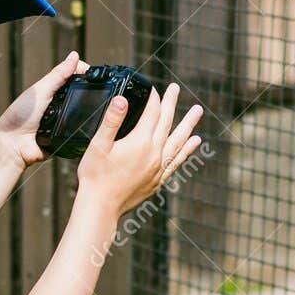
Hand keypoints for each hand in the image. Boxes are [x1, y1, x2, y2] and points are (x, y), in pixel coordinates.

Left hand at [0, 50, 90, 165]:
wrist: (14, 144)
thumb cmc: (19, 116)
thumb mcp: (41, 90)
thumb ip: (58, 75)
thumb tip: (74, 56)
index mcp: (53, 91)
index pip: (74, 78)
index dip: (85, 75)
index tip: (96, 74)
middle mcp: (60, 105)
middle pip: (82, 96)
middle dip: (91, 93)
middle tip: (102, 90)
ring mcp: (64, 122)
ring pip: (84, 115)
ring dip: (89, 113)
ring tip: (98, 108)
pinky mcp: (67, 137)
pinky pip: (80, 133)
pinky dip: (83, 130)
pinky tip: (89, 127)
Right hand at [76, 82, 202, 221]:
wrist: (101, 207)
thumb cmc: (95, 176)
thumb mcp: (99, 144)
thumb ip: (112, 120)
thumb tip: (122, 99)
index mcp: (140, 142)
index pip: (151, 113)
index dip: (152, 98)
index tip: (153, 88)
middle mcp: (154, 154)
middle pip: (166, 123)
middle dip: (171, 104)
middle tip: (176, 88)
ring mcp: (158, 168)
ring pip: (178, 141)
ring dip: (188, 125)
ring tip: (198, 111)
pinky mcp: (157, 180)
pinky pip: (177, 161)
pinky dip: (186, 150)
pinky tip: (194, 142)